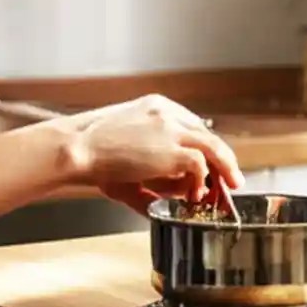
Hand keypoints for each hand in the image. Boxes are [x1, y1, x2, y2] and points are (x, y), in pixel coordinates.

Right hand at [65, 95, 242, 213]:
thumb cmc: (89, 152)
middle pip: (207, 134)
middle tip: (230, 177)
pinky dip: (203, 180)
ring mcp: (172, 129)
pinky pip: (201, 164)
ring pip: (213, 146)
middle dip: (221, 158)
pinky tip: (197, 193)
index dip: (205, 146)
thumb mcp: (125, 155)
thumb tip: (160, 199)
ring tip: (229, 186)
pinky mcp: (173, 148)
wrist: (76, 148)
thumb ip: (148, 172)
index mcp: (156, 107)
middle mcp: (168, 113)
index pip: (192, 125)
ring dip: (224, 168)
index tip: (213, 162)